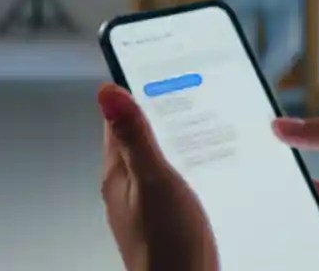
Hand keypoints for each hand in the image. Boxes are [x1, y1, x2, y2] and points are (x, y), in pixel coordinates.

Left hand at [98, 85, 217, 270]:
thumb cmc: (166, 247)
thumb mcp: (154, 181)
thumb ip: (135, 138)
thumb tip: (107, 92)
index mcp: (118, 174)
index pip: (120, 121)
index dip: (137, 93)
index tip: (160, 72)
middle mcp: (128, 189)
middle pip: (142, 140)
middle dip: (165, 118)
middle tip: (193, 96)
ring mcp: (148, 207)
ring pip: (160, 162)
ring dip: (180, 144)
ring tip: (207, 128)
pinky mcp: (168, 222)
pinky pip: (176, 185)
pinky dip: (191, 171)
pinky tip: (211, 171)